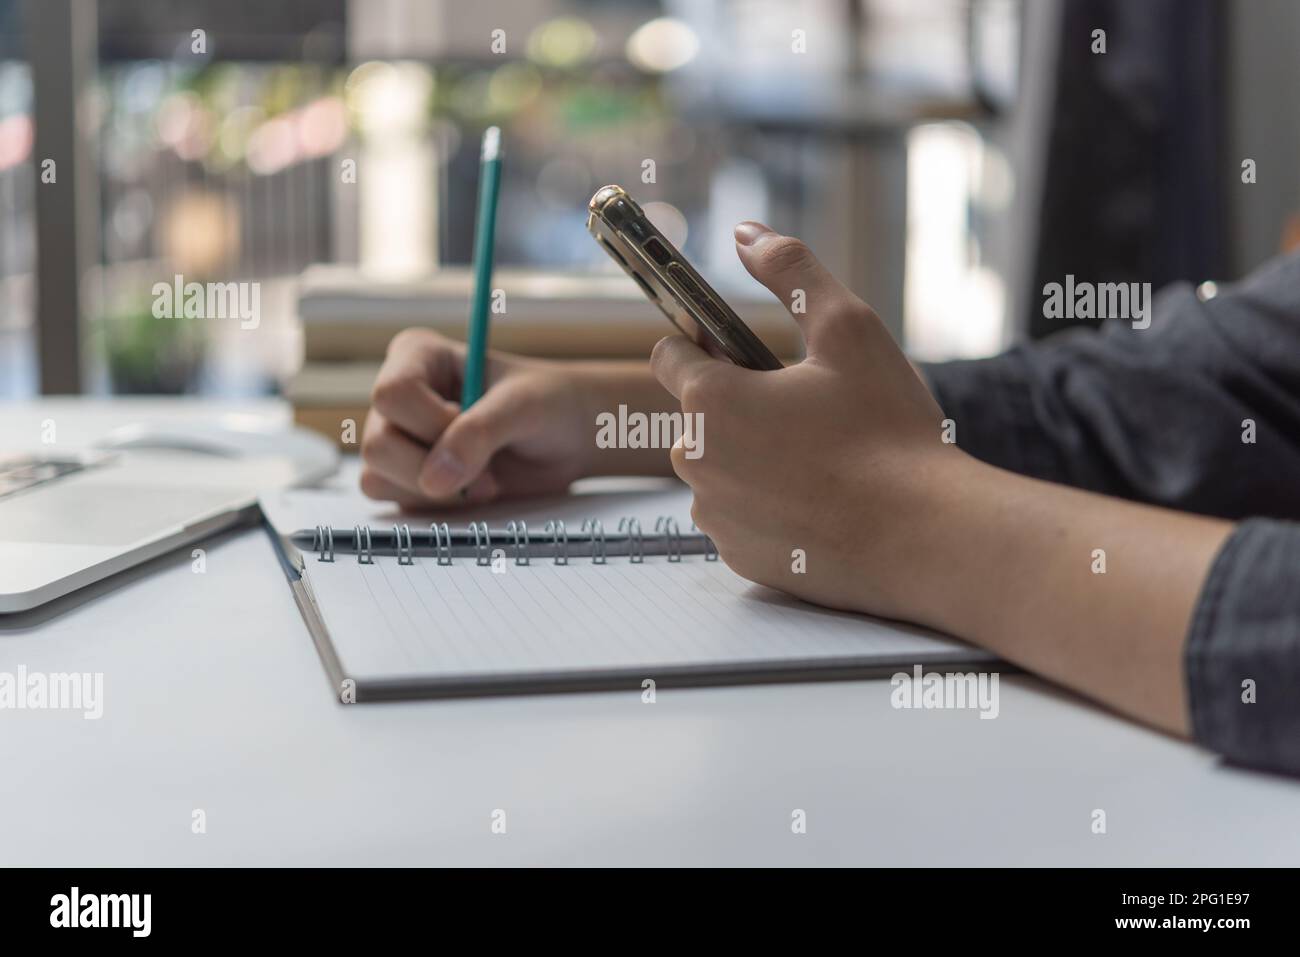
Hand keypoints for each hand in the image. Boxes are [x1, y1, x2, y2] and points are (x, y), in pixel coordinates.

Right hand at [360, 329, 592, 507]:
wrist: (568, 439)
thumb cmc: (547, 404)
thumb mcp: (522, 406)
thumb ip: (478, 434)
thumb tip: (434, 479)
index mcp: (417, 356)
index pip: (392, 394)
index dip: (432, 424)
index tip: (473, 427)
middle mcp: (397, 399)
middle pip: (378, 445)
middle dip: (434, 467)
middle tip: (486, 469)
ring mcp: (397, 441)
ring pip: (378, 480)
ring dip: (439, 492)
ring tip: (485, 478)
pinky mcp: (406, 479)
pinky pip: (397, 505)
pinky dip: (439, 507)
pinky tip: (473, 490)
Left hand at [651, 222, 971, 622]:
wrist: (925, 538)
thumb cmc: (889, 434)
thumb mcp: (850, 329)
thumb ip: (791, 270)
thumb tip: (746, 232)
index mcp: (710, 401)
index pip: (670, 355)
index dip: (707, 346)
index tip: (743, 352)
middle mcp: (696, 461)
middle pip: (698, 415)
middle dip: (739, 406)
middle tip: (807, 412)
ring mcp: (715, 515)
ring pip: (720, 468)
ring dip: (752, 458)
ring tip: (820, 462)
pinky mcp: (738, 558)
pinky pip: (739, 517)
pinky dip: (768, 507)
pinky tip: (818, 504)